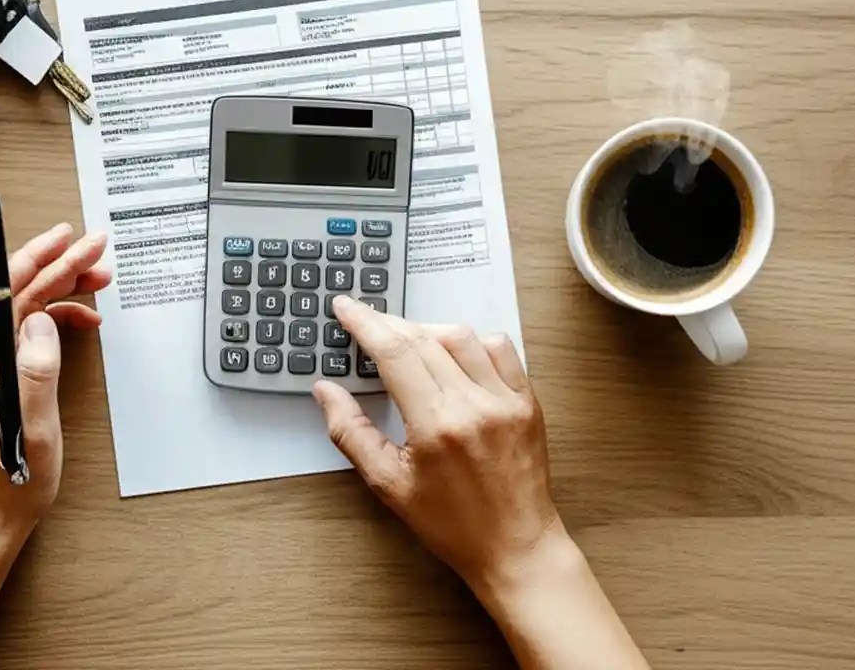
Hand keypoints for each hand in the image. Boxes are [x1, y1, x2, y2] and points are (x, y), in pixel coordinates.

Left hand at [0, 222, 109, 547]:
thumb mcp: (35, 425)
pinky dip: (53, 321)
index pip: (1, 287)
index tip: (63, 235)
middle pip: (16, 294)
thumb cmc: (8, 482)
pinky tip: (79, 323)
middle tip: (98, 252)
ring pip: (22, 311)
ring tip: (99, 280)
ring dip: (60, 291)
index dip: (33, 253)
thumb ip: (38, 369)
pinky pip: (23, 334)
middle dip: (60, 267)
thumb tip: (42, 323)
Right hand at [313, 296, 565, 592]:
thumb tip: (326, 391)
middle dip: (388, 324)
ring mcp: (506, 400)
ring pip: (461, 336)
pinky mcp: (528, 401)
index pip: (394, 352)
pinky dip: (472, 341)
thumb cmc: (452, 524)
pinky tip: (454, 353)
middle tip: (366, 323)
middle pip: (423, 339)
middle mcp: (474, 404)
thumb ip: (351, 432)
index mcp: (436, 425)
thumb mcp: (388, 484)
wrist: (515, 546)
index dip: (365, 323)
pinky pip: (500, 349)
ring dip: (427, 329)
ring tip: (406, 341)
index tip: (346, 307)